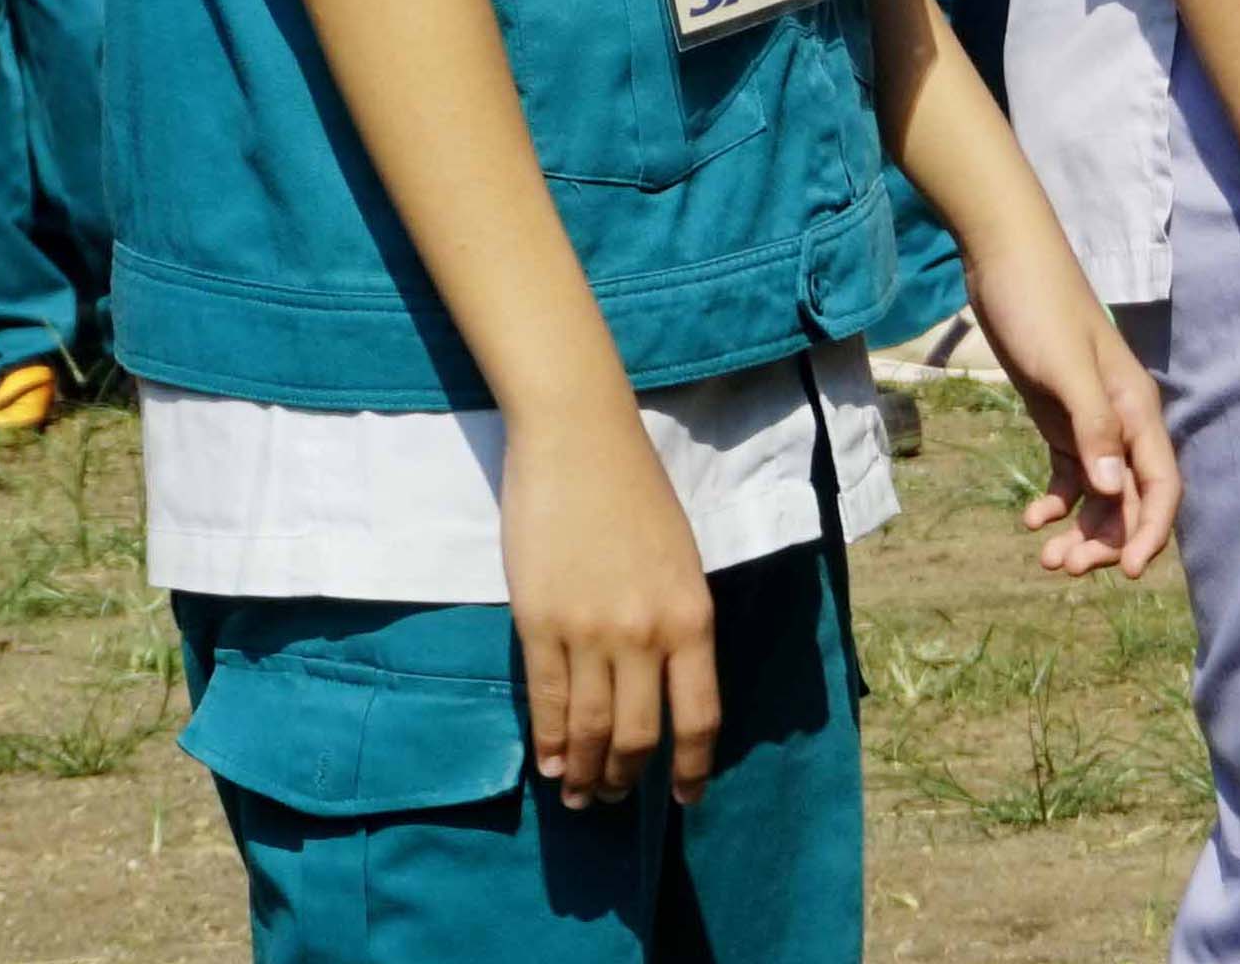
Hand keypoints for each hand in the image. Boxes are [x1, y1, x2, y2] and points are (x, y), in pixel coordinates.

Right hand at [499, 400, 722, 806]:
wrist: (578, 440)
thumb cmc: (635, 493)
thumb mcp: (682, 563)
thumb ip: (677, 627)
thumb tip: (662, 689)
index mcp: (692, 617)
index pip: (700, 717)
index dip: (691, 768)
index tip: (684, 797)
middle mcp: (646, 634)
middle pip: (641, 734)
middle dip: (628, 778)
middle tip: (614, 798)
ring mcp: (589, 631)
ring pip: (592, 728)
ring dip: (587, 772)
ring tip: (580, 795)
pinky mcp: (539, 621)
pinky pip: (547, 700)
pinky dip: (550, 742)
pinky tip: (551, 764)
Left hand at [960, 232, 1175, 577]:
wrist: (1006, 260)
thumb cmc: (1039, 306)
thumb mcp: (1063, 367)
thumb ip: (1093, 426)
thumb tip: (1116, 491)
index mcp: (1136, 409)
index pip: (1161, 486)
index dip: (1150, 533)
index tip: (1125, 572)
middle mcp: (1122, 421)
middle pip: (1131, 500)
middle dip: (1106, 541)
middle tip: (1064, 568)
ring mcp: (1091, 421)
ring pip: (1101, 495)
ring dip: (1082, 530)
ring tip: (1047, 558)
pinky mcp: (1061, 418)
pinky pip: (1071, 475)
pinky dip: (1057, 503)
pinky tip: (1032, 518)